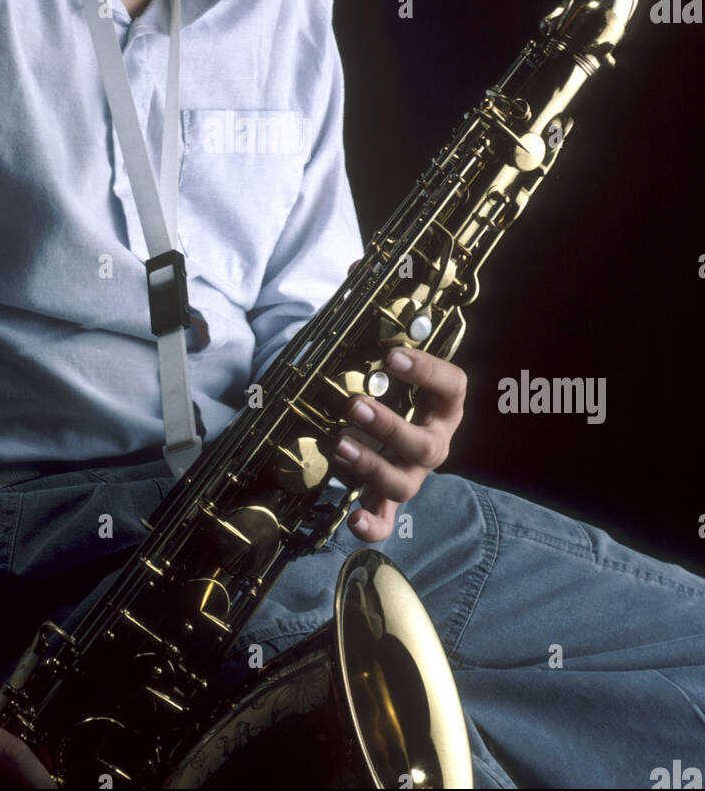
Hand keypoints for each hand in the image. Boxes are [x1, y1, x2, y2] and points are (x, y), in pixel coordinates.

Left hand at [332, 269, 466, 541]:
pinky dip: (372, 524)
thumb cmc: (389, 382)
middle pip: (426, 445)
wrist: (389, 428)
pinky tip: (352, 520)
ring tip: (340, 444)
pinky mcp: (387, 497)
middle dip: (390, 426)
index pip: (451, 386)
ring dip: (373, 465)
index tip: (392, 354)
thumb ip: (376, 314)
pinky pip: (385, 518)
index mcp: (442, 403)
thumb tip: (354, 266)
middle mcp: (433, 441)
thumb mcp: (385, 352)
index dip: (427, 371)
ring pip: (404, 481)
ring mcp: (411, 473)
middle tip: (354, 404)